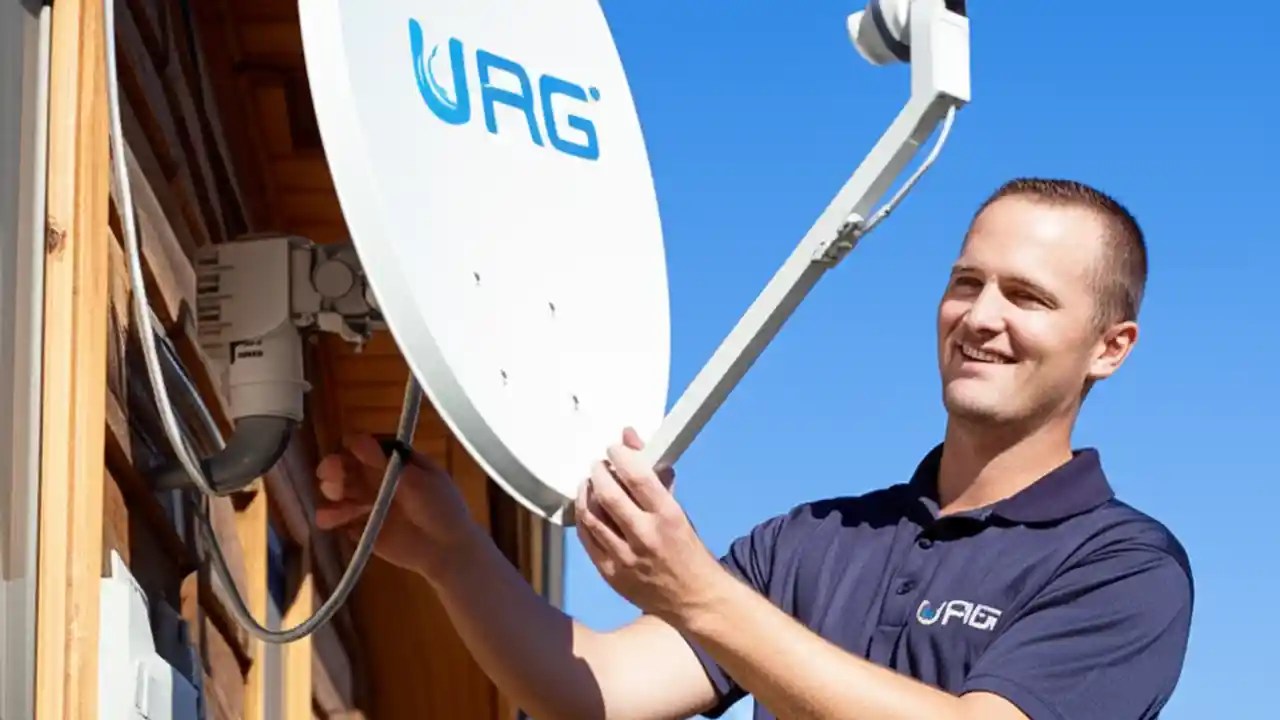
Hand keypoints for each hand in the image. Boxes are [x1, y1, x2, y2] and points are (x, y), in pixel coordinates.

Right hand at [315, 433, 478, 581]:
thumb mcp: (418, 482)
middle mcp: (378, 478)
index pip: (367, 447)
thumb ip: (386, 465)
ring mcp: (370, 502)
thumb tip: (356, 440)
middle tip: (330, 477)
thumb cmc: (441, 509)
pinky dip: (331, 518)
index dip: (352, 449)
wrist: (449, 550)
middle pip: (349, 467)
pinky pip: (342, 519)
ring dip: (332, 494)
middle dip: (336, 470)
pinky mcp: (364, 526)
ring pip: (342, 492)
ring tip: (332, 501)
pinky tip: (326, 520)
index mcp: (395, 461)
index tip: (344, 454)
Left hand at [574, 428, 724, 626]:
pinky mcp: (611, 574)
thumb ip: (655, 477)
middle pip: (608, 495)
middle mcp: (646, 536)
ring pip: (592, 516)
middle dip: (598, 472)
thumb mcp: (678, 511)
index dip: (621, 456)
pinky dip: (583, 518)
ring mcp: (625, 558)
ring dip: (586, 492)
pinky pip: (587, 539)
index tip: (614, 448)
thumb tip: (632, 439)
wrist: (694, 599)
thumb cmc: (687, 549)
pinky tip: (586, 508)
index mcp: (668, 517)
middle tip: (598, 465)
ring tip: (589, 482)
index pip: (637, 477)